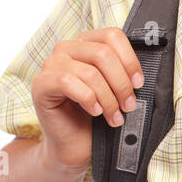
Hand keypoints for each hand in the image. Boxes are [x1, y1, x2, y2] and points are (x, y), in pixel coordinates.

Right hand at [31, 28, 143, 172]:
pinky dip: (88, 99)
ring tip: (114, 116)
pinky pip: (67, 82)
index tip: (138, 83)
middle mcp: (67, 49)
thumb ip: (122, 74)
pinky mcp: (41, 84)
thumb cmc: (95, 116)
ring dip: (108, 98)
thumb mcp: (114, 90)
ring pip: (89, 72)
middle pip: (103, 53)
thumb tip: (140, 74)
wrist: (75, 145)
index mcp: (86, 44)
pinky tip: (94, 111)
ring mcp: (51, 64)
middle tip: (128, 105)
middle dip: (121, 83)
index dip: (130, 60)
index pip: (112, 36)